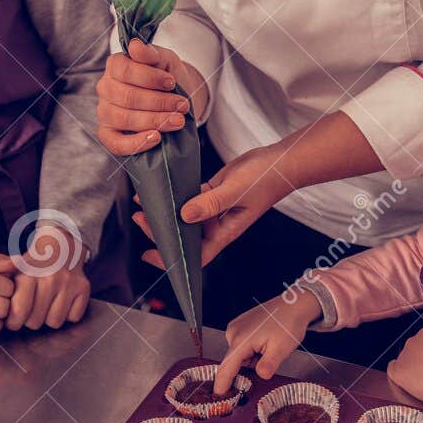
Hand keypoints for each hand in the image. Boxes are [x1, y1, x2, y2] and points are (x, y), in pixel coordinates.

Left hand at [7, 225, 91, 330]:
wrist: (61, 244)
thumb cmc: (33, 262)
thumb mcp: (12, 268)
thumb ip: (1, 286)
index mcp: (28, 274)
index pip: (18, 313)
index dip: (13, 321)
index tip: (13, 317)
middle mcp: (49, 278)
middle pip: (35, 322)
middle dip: (31, 319)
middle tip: (32, 307)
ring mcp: (68, 283)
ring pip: (54, 322)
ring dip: (49, 317)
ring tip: (46, 303)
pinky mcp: (84, 288)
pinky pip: (73, 317)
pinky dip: (68, 313)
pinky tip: (62, 300)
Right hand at [96, 38, 192, 155]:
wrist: (175, 99)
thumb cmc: (167, 77)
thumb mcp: (165, 60)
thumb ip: (151, 53)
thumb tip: (135, 46)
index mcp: (115, 66)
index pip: (124, 70)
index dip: (149, 77)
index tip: (171, 82)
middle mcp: (105, 88)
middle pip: (126, 97)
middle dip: (158, 102)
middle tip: (182, 105)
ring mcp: (104, 112)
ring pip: (123, 119)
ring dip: (154, 121)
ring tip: (177, 121)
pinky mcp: (108, 134)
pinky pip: (115, 143)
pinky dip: (136, 143)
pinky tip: (156, 138)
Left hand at [138, 143, 290, 267]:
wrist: (280, 162)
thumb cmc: (265, 180)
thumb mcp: (235, 191)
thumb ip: (210, 204)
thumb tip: (184, 215)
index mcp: (225, 231)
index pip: (196, 256)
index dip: (173, 260)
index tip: (150, 255)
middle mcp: (217, 224)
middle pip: (185, 235)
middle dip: (162, 231)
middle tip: (142, 217)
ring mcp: (215, 208)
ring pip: (185, 215)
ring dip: (166, 211)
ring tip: (146, 201)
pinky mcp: (214, 192)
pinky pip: (191, 197)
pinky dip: (176, 194)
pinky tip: (163, 187)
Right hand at [211, 294, 319, 393]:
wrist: (294, 304)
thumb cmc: (288, 323)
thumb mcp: (281, 348)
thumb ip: (268, 365)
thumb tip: (260, 375)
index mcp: (241, 340)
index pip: (226, 369)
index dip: (222, 386)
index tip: (219, 400)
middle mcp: (233, 333)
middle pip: (234, 363)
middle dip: (248, 369)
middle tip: (269, 360)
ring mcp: (235, 328)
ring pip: (239, 355)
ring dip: (252, 359)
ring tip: (269, 348)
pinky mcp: (240, 325)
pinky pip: (241, 346)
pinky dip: (251, 351)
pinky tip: (265, 343)